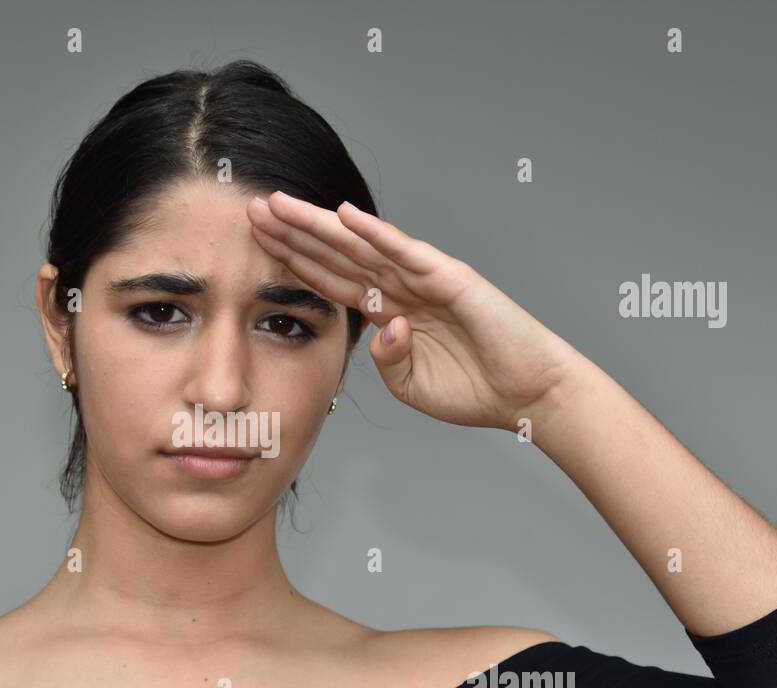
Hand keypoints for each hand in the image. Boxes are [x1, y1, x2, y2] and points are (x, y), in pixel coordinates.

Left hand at [247, 190, 586, 430]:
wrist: (524, 394)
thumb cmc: (474, 388)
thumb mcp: (410, 385)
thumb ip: (385, 360)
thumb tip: (379, 331)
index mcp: (387, 311)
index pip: (330, 278)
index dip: (293, 260)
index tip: (256, 243)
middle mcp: (400, 287)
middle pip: (335, 253)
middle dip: (293, 232)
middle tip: (252, 208)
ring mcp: (422, 278)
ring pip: (359, 245)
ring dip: (319, 224)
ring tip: (281, 205)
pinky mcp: (449, 277)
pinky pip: (405, 252)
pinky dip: (375, 233)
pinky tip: (345, 216)